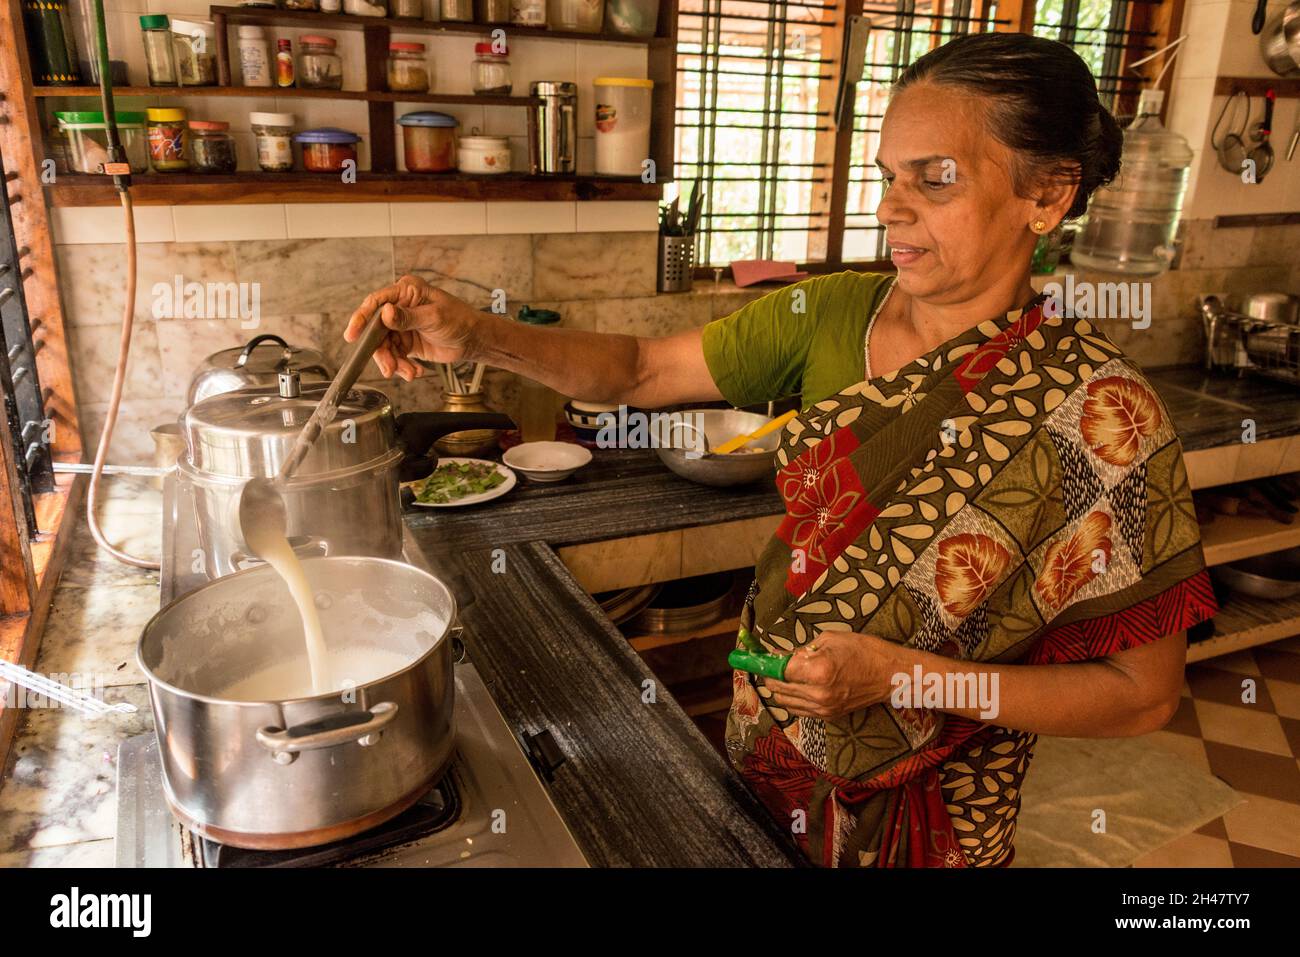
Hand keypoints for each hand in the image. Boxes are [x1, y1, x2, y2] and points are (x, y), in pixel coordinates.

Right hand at [344, 274, 481, 381]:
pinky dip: (402, 367)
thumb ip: (408, 317)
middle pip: (376, 329)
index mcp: (406, 291)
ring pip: (384, 347)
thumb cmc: (460, 320)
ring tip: (407, 372)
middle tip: (389, 367)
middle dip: (381, 351)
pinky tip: (414, 372)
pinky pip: (395, 357)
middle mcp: (400, 307)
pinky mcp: (406, 343)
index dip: (361, 318)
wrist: (474, 340)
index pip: (376, 302)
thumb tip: (386, 313)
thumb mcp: (434, 317)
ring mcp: (402, 326)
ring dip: (393, 363)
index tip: (352, 335)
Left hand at [764, 631, 898, 718]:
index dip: (767, 661)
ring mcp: (823, 708)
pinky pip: (798, 710)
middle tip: (771, 663)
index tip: (760, 656)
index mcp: (818, 671)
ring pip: (785, 702)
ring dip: (779, 687)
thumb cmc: (864, 650)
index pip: (778, 670)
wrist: (890, 675)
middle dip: (770, 674)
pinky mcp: (828, 716)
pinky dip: (791, 698)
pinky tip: (796, 686)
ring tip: (783, 674)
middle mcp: (817, 694)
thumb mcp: (830, 639)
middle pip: (778, 687)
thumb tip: (779, 655)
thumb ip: (801, 650)